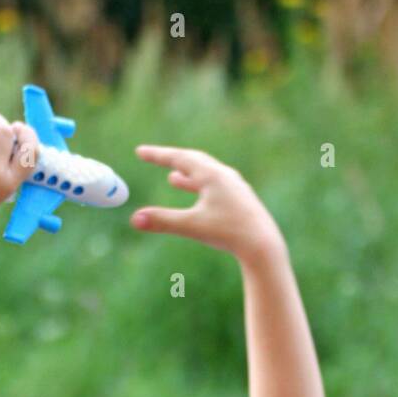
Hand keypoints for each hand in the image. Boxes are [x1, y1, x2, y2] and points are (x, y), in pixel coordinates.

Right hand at [131, 145, 284, 266]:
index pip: (179, 158)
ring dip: (188, 176)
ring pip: (206, 175)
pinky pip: (216, 188)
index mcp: (211, 175)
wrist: (263, 245)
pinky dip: (202, 189)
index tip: (140, 151)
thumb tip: (134, 219)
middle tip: (154, 157)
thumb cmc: (229, 233)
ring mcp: (234, 187)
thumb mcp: (193, 226)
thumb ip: (163, 221)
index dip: (157, 155)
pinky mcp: (241, 201)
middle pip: (193, 161)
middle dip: (171, 160)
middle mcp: (224, 176)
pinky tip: (199, 198)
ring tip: (173, 178)